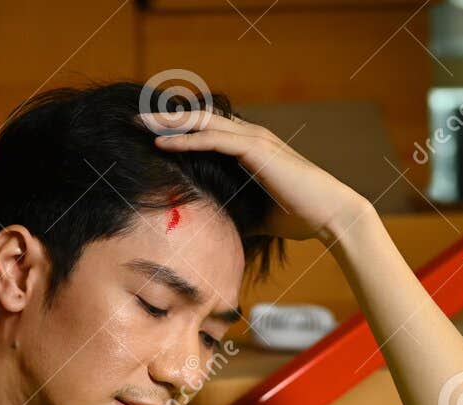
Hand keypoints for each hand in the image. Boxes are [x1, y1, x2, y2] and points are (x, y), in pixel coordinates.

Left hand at [135, 107, 371, 242]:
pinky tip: (162, 142)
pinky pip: (213, 138)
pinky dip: (186, 138)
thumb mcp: (255, 213)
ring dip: (168, 122)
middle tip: (133, 121)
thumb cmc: (298, 216)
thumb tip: (212, 228)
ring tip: (139, 124)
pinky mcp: (255, 149)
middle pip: (198, 120)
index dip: (177, 130)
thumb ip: (234, 210)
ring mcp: (253, 139)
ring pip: (201, 122)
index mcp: (249, 147)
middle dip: (165, 119)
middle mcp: (250, 136)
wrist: (330, 215)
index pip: (206, 132)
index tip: (148, 136)